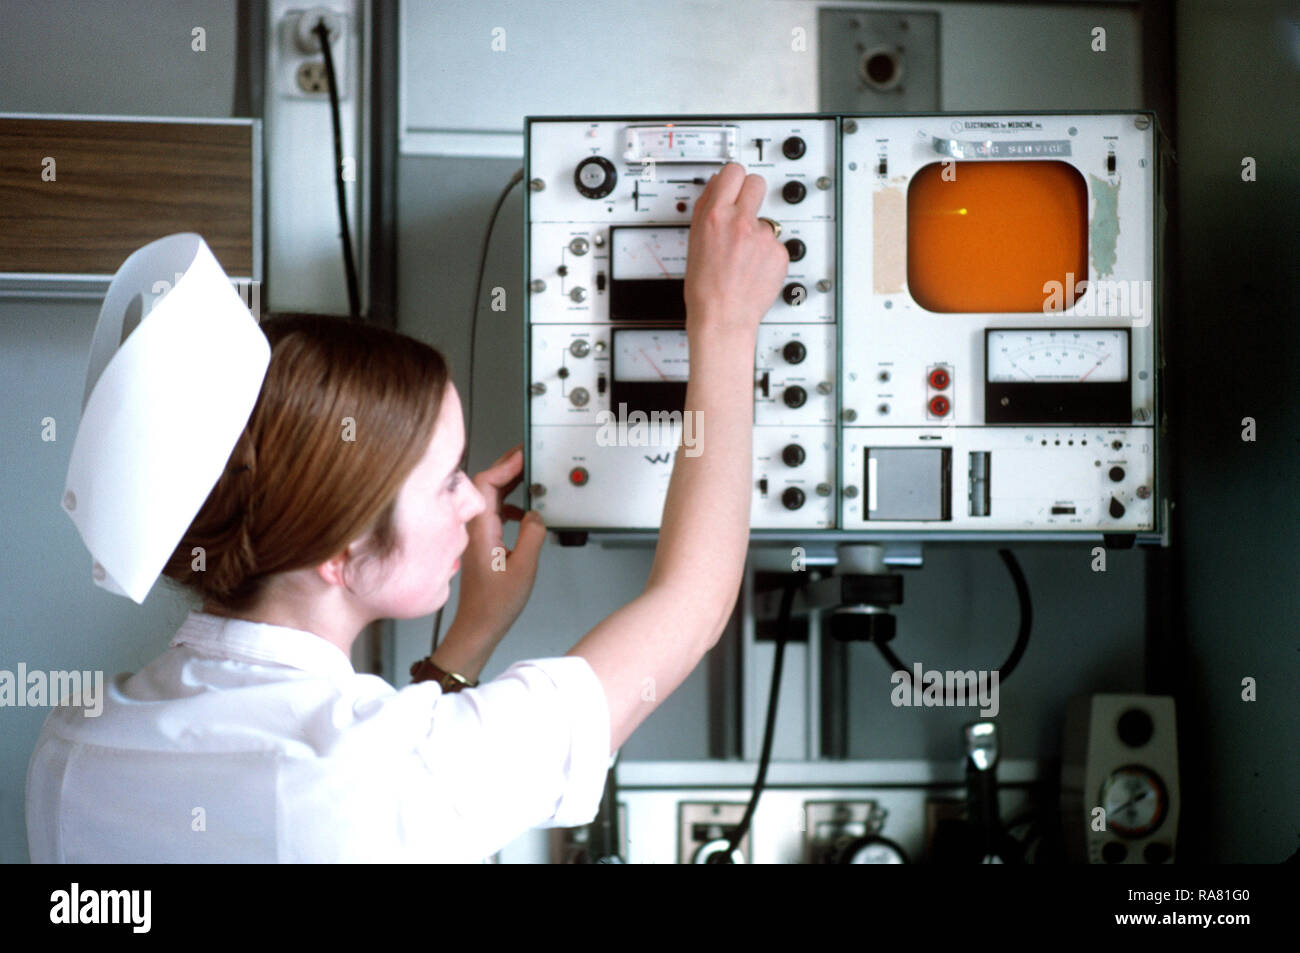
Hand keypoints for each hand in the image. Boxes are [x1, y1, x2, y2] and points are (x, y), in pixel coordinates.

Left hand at [452, 443, 546, 641]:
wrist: (478, 626)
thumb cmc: (494, 604)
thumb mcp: (524, 567)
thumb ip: (533, 535)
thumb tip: (536, 514)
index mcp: (481, 529)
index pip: (487, 483)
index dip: (505, 465)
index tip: (524, 455)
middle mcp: (475, 528)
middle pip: (487, 485)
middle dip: (508, 467)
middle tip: (530, 456)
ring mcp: (476, 535)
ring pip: (491, 498)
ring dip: (510, 484)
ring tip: (531, 477)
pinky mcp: (482, 543)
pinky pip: (495, 513)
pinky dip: (510, 504)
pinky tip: (524, 511)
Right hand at [683, 162, 789, 336]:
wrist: (722, 317)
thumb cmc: (704, 286)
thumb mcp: (695, 240)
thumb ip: (707, 207)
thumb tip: (717, 184)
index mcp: (716, 216)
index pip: (733, 171)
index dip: (735, 178)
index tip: (735, 183)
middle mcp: (741, 222)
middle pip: (757, 182)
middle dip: (751, 192)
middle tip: (745, 209)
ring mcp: (763, 237)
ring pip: (766, 219)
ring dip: (758, 232)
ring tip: (744, 256)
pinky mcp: (780, 253)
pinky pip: (776, 243)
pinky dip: (768, 253)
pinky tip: (754, 267)